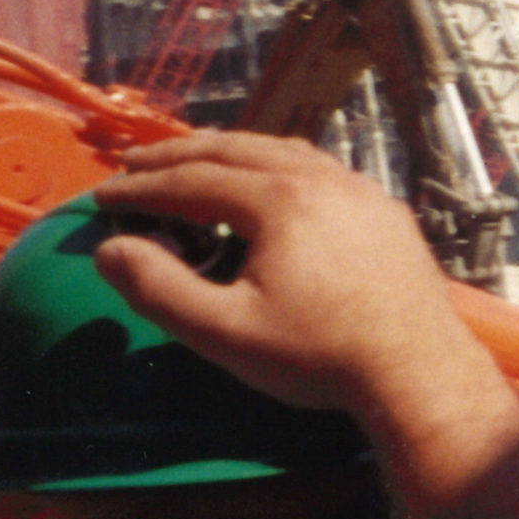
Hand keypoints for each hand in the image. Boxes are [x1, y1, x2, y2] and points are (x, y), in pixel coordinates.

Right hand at [88, 131, 497, 425]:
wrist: (416, 368)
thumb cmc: (318, 355)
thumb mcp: (224, 331)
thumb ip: (159, 289)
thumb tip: (110, 249)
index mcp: (280, 200)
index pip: (194, 180)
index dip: (143, 188)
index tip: (103, 198)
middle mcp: (324, 179)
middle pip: (238, 150)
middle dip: (180, 155)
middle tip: (134, 163)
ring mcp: (362, 189)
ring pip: (284, 151)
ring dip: (231, 152)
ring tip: (194, 162)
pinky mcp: (385, 209)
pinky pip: (321, 168)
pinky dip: (277, 163)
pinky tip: (270, 183)